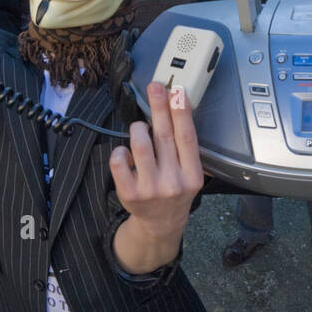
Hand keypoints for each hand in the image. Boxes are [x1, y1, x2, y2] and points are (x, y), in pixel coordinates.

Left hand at [109, 82, 204, 270]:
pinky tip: (126, 151)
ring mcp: (150, 189)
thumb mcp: (190, 173)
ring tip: (140, 127)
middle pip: (164, 137)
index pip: (187, 138)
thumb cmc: (175, 189)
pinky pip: (119, 160)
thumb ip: (183, 147)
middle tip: (155, 87)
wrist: (161, 223)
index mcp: (193, 175)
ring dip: (138, 129)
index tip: (179, 92)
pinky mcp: (129, 193)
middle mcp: (173, 183)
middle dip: (159, 107)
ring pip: (140, 145)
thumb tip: (174, 106)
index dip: (182, 113)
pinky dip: (120, 149)